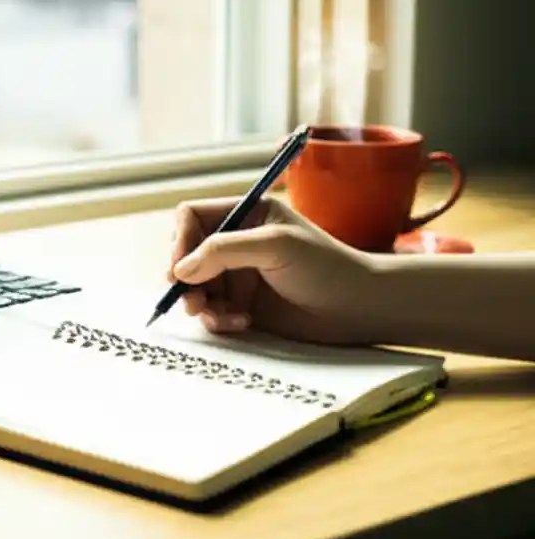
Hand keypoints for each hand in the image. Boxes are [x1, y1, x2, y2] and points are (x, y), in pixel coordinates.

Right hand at [169, 196, 378, 343]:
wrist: (359, 309)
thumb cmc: (326, 267)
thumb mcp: (274, 246)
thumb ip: (223, 251)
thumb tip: (179, 271)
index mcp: (245, 215)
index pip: (191, 217)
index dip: (180, 240)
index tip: (180, 268)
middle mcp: (236, 243)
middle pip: (185, 254)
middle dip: (184, 278)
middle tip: (192, 300)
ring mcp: (238, 276)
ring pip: (194, 287)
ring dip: (199, 303)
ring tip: (216, 316)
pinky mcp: (242, 306)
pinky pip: (211, 312)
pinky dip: (217, 320)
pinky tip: (242, 323)